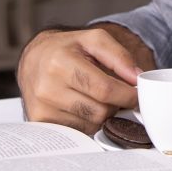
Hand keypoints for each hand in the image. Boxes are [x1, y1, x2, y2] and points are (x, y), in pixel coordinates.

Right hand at [17, 25, 154, 133]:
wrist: (33, 59)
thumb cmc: (66, 48)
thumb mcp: (93, 39)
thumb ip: (119, 56)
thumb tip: (137, 78)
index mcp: (61, 62)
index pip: (104, 89)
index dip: (128, 95)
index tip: (138, 96)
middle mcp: (47, 88)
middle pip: (100, 111)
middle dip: (115, 104)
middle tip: (116, 94)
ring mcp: (42, 108)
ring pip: (91, 124)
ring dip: (102, 115)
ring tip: (96, 97)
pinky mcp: (40, 122)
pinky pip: (78, 131)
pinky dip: (88, 122)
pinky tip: (84, 106)